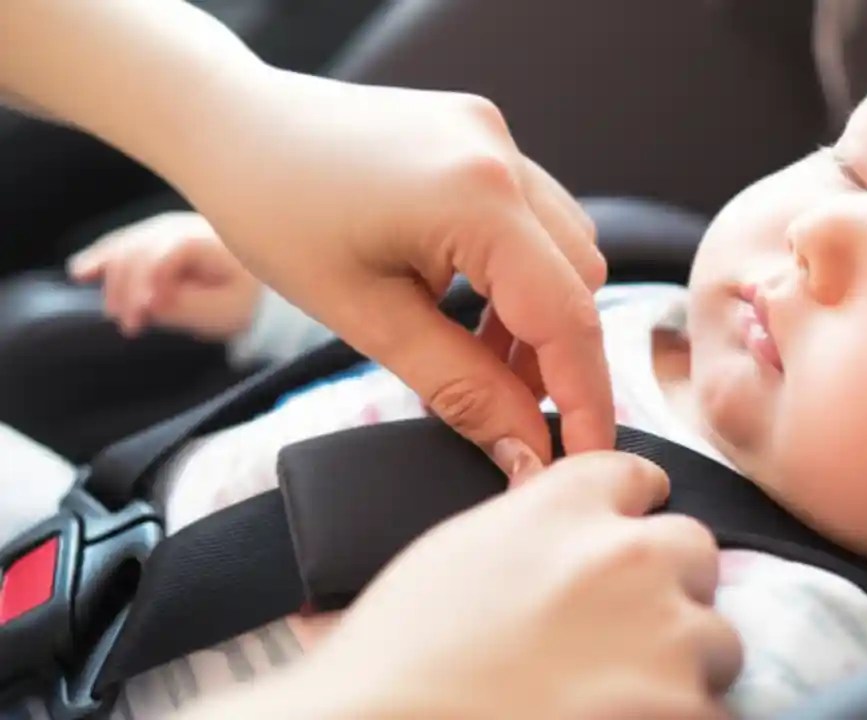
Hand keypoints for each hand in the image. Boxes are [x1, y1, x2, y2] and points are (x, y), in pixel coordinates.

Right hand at [67, 212, 260, 340]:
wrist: (259, 285)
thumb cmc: (247, 299)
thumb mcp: (225, 310)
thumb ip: (186, 306)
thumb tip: (148, 304)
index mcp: (210, 241)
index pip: (167, 254)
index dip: (150, 282)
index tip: (146, 312)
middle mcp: (185, 226)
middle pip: (140, 248)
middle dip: (128, 287)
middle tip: (131, 325)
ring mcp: (169, 228)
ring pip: (127, 243)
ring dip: (113, 279)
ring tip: (114, 312)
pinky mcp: (156, 238)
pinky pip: (124, 243)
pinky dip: (103, 258)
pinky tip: (80, 272)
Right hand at [180, 452, 741, 718]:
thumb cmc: (398, 655)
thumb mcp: (458, 554)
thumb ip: (531, 525)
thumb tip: (564, 534)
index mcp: (564, 506)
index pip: (639, 477)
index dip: (629, 517)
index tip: (619, 547)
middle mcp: (626, 552)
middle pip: (693, 549)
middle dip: (667, 588)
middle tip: (619, 634)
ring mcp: (662, 632)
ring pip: (715, 636)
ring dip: (679, 664)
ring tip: (619, 693)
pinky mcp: (680, 707)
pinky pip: (714, 709)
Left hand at [182, 71, 610, 464]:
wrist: (230, 123)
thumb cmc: (273, 214)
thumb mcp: (365, 319)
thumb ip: (460, 387)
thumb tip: (526, 452)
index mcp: (477, 199)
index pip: (567, 318)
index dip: (587, 398)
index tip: (587, 460)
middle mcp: (503, 157)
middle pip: (580, 285)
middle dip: (559, 360)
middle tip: (514, 416)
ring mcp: (498, 138)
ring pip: (567, 250)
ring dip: (541, 316)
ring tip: (481, 357)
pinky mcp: (484, 137)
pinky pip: (536, 217)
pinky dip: (522, 273)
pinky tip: (473, 303)